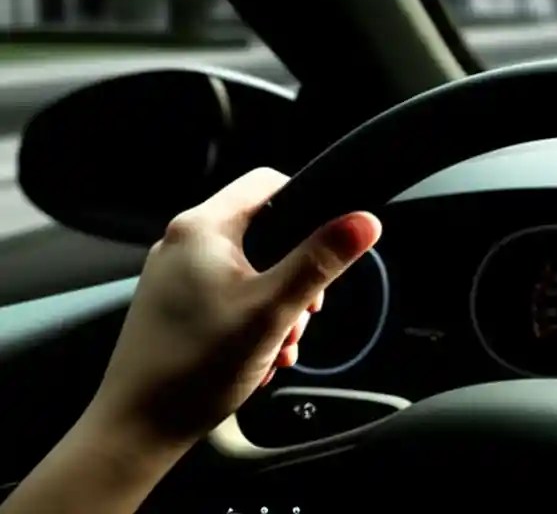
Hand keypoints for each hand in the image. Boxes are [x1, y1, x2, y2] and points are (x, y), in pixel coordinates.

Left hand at [86, 168, 381, 449]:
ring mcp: (174, 276)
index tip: (328, 247)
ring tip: (278, 345)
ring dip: (277, 307)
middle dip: (295, 277)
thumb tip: (364, 222)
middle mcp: (183, 243)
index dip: (308, 207)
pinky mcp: (173, 307)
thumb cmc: (195, 367)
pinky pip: (229, 297)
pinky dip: (252, 321)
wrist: (138, 427)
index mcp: (202, 228)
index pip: (268, 183)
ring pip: (251, 271)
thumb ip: (321, 260)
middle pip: (265, 234)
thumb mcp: (274, 309)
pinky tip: (259, 356)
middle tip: (300, 315)